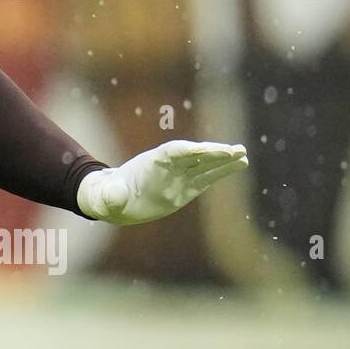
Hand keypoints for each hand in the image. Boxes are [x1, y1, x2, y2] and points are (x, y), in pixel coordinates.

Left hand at [77, 140, 247, 225]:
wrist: (115, 198)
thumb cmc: (109, 197)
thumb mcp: (107, 199)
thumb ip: (111, 197)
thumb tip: (113, 196)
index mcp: (150, 165)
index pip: (172, 153)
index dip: (188, 150)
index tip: (205, 149)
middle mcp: (167, 167)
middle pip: (192, 155)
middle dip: (212, 153)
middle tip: (234, 150)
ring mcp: (178, 176)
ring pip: (203, 164)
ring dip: (223, 159)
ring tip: (243, 154)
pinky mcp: (186, 187)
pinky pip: (207, 177)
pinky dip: (222, 171)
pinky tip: (240, 164)